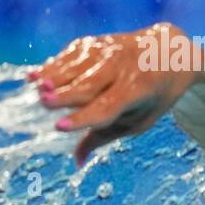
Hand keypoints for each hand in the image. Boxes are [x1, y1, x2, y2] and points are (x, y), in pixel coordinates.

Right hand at [33, 23, 197, 165]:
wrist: (169, 52)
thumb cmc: (152, 96)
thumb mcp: (139, 120)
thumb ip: (105, 136)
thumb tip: (77, 162)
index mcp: (139, 90)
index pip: (108, 107)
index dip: (84, 118)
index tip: (59, 127)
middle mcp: (123, 68)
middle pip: (90, 84)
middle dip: (66, 94)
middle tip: (43, 102)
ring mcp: (108, 51)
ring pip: (77, 66)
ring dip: (54, 76)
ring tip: (35, 85)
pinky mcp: (95, 42)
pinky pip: (71, 54)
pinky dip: (54, 65)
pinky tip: (36, 76)